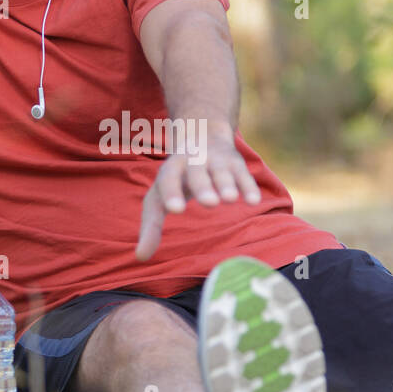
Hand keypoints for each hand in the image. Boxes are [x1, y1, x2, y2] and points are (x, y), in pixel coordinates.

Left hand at [135, 121, 261, 260]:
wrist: (202, 134)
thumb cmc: (176, 178)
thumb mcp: (159, 197)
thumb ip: (150, 226)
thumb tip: (140, 257)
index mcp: (171, 168)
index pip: (168, 179)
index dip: (172, 193)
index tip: (176, 210)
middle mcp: (193, 161)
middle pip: (196, 173)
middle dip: (202, 186)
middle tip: (208, 202)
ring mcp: (216, 160)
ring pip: (221, 171)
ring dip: (225, 184)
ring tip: (229, 200)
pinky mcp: (235, 163)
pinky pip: (243, 175)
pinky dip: (248, 187)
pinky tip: (252, 202)